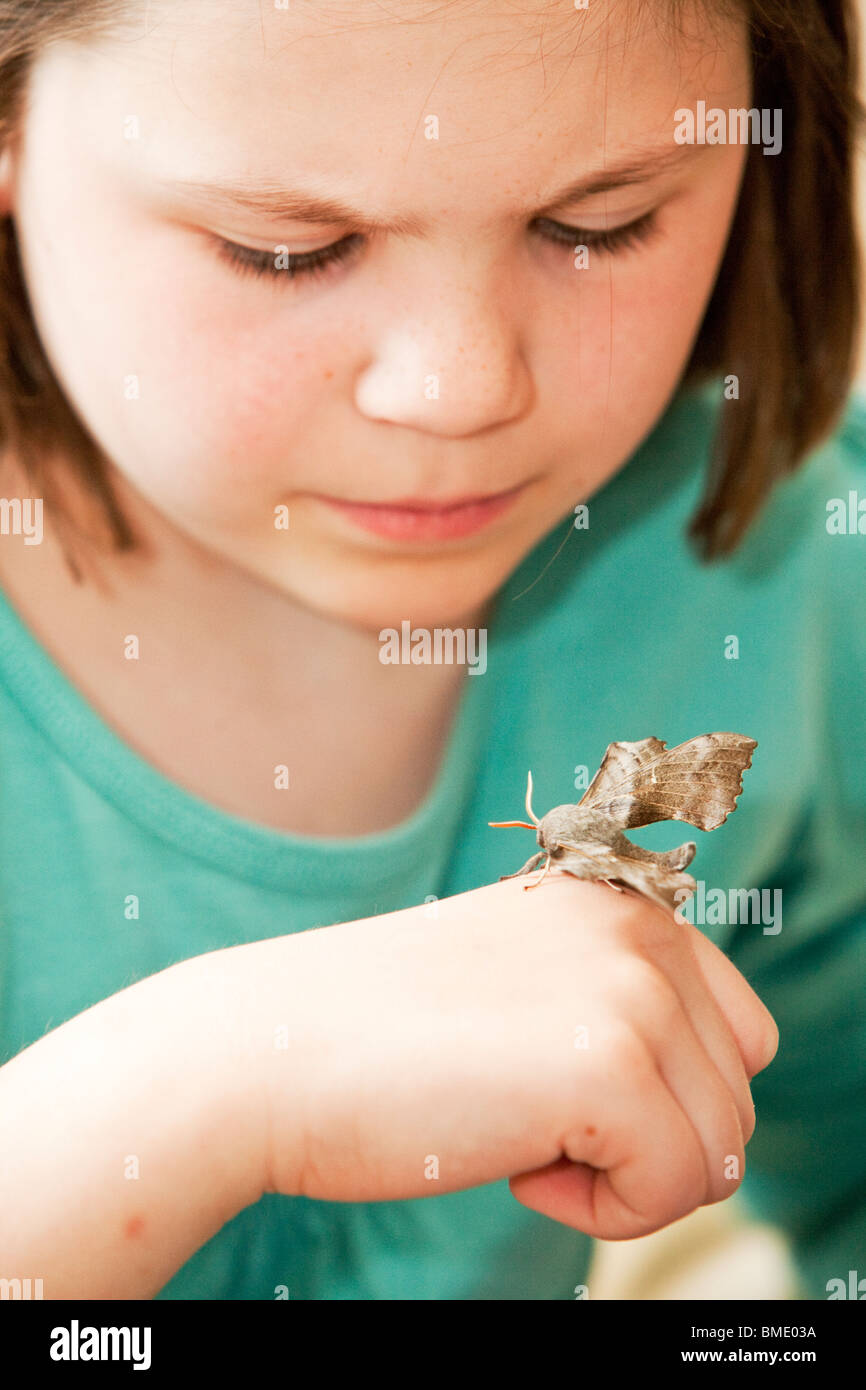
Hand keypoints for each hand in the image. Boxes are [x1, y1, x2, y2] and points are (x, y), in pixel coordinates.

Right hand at [246, 874, 777, 1239]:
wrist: (269, 1052)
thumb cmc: (384, 1038)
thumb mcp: (527, 984)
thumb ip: (618, 1003)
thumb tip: (713, 1110)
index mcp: (623, 897)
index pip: (737, 1034)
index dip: (663, 1100)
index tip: (557, 1095)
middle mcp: (641, 925)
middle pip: (734, 1098)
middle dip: (648, 1144)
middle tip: (528, 1120)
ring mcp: (631, 986)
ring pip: (720, 1151)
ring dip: (627, 1179)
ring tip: (518, 1136)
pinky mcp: (608, 1062)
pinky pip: (675, 1189)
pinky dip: (603, 1213)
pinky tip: (515, 1164)